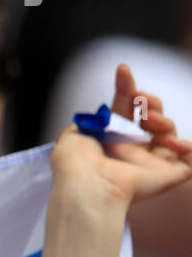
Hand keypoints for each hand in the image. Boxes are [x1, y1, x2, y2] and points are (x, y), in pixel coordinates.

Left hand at [50, 64, 191, 208]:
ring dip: (163, 120)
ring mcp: (151, 163)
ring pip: (170, 133)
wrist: (88, 185)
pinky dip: (188, 147)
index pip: (126, 109)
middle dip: (151, 102)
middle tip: (142, 100)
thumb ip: (92, 120)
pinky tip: (169, 141)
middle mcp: (132, 150)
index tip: (123, 71)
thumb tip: (100, 115)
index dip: (127, 90)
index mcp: (111, 138)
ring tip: (148, 119)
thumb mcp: (77, 133)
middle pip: (153, 118)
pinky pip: (190, 161)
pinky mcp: (169, 176)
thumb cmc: (76, 163)